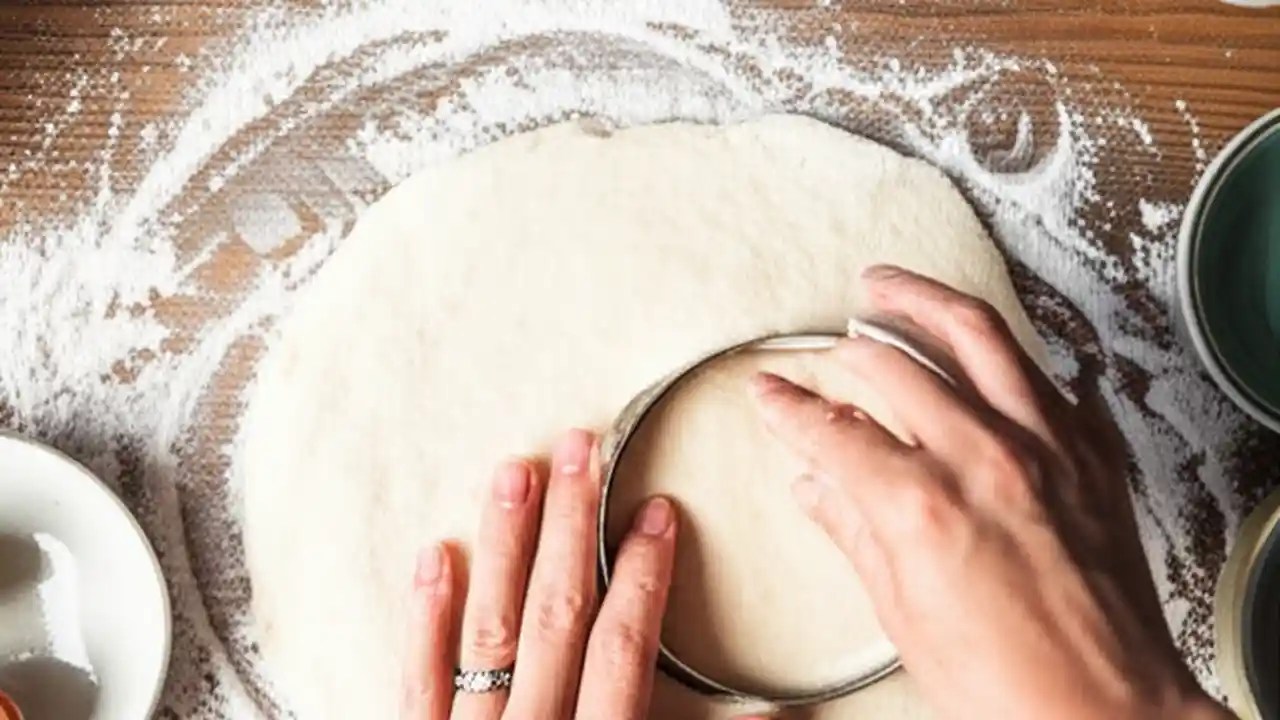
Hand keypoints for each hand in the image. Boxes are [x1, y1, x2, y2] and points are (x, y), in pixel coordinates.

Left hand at [400, 429, 766, 719]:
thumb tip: (782, 718)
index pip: (624, 647)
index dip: (643, 575)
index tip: (653, 511)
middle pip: (557, 615)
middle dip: (572, 526)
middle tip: (581, 448)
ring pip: (488, 631)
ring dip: (503, 546)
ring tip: (513, 471)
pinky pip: (416, 684)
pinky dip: (424, 619)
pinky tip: (433, 556)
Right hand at [751, 266, 1231, 719]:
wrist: (1107, 711)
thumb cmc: (1010, 685)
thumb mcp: (902, 614)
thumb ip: (854, 532)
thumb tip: (816, 488)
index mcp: (923, 504)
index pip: (833, 427)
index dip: (788, 404)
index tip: (769, 391)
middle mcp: (986, 457)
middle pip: (894, 365)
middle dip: (844, 348)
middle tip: (823, 345)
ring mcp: (1047, 445)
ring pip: (978, 334)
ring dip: (923, 299)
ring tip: (888, 283)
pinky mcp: (1092, 452)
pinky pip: (1047, 373)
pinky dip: (1009, 350)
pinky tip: (988, 344)